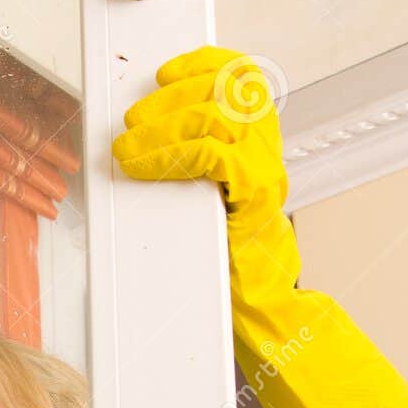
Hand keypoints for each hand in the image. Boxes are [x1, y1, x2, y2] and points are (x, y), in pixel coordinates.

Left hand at [110, 46, 407, 407]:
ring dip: (166, 124)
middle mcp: (265, 169)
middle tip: (136, 119)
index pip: (243, 90)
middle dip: (175, 96)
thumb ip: (188, 194)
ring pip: (220, 118)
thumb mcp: (206, 230)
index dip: (207, 70)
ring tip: (132, 144)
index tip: (169, 74)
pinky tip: (145, 167)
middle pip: (230, 95)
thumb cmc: (235, 293)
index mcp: (257, 166)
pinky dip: (173, 155)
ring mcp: (263, 189)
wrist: (275, 337)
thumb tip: (137, 168)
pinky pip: (216, 160)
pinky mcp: (254, 213)